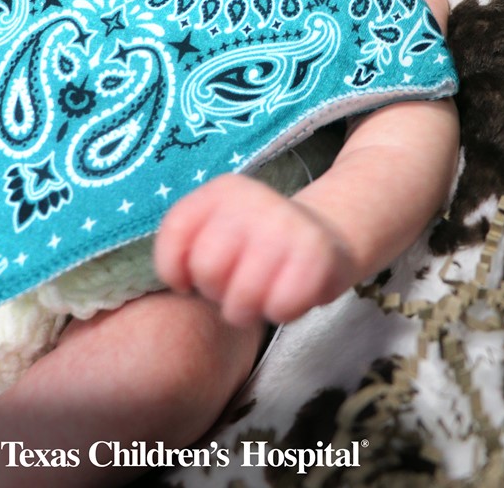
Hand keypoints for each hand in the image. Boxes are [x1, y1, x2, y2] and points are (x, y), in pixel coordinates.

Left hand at [153, 174, 356, 327]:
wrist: (330, 237)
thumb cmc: (260, 244)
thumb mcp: (219, 229)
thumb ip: (187, 246)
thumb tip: (180, 281)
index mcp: (222, 190)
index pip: (175, 231)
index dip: (173, 269)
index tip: (189, 280)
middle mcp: (254, 199)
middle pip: (207, 269)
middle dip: (216, 291)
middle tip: (234, 285)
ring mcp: (287, 224)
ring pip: (242, 298)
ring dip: (248, 310)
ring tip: (260, 295)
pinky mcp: (318, 253)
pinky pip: (281, 307)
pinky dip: (282, 312)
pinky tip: (288, 296)